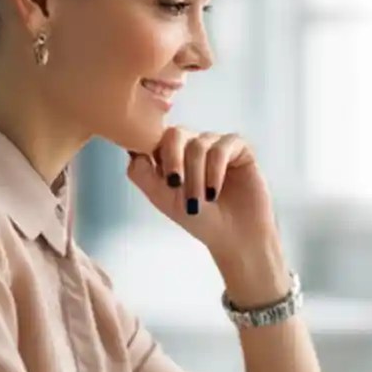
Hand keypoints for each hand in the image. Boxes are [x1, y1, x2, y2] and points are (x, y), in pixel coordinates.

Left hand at [125, 127, 277, 254]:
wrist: (234, 237)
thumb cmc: (199, 219)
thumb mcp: (161, 197)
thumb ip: (141, 172)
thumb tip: (132, 147)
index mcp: (173, 154)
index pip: (156, 137)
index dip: (155, 153)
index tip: (160, 178)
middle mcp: (194, 145)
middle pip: (175, 134)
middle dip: (173, 161)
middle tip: (175, 185)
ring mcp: (217, 145)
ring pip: (198, 145)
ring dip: (196, 175)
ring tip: (200, 200)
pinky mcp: (239, 149)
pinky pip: (222, 148)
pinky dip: (215, 170)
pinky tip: (214, 192)